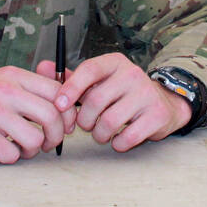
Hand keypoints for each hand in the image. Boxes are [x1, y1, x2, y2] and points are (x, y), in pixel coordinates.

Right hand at [0, 65, 76, 163]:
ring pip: (35, 138)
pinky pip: (11, 154)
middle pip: (52, 114)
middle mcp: (5, 91)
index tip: (66, 123)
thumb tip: (63, 97)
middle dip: (57, 135)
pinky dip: (12, 158)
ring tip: (24, 149)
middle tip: (49, 143)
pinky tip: (4, 152)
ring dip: (34, 150)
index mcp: (13, 76)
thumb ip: (28, 86)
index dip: (68, 111)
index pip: (57, 90)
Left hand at [46, 52, 192, 151]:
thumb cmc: (122, 93)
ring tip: (102, 132)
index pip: (89, 70)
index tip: (60, 105)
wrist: (165, 102)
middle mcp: (132, 74)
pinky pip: (126, 137)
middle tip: (87, 124)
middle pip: (95, 101)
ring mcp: (146, 94)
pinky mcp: (157, 115)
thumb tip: (41, 67)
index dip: (70, 88)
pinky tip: (118, 138)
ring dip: (99, 134)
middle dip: (84, 119)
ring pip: (108, 122)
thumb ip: (71, 78)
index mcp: (114, 63)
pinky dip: (117, 144)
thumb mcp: (99, 81)